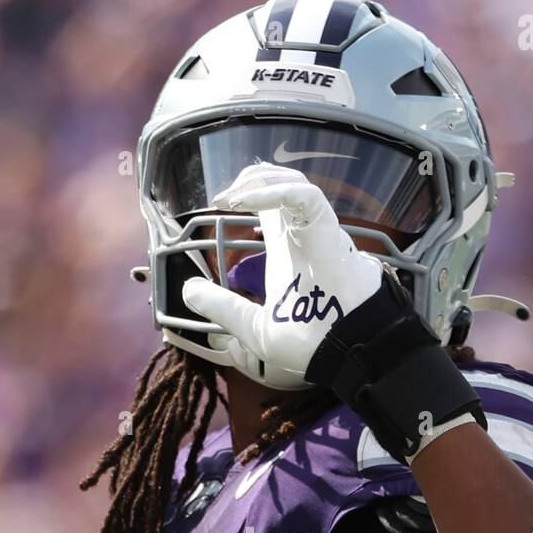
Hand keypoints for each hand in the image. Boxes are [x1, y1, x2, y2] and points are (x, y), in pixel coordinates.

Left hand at [182, 164, 381, 385]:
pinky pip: (305, 196)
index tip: (218, 202)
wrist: (344, 353)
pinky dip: (275, 193)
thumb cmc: (311, 343)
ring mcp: (316, 230)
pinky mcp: (328, 230)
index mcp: (287, 250)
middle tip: (221, 196)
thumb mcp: (252, 326)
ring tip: (231, 197)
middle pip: (281, 182)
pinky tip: (245, 204)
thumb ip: (222, 307)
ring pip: (294, 181)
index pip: (270, 205)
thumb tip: (187, 292)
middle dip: (250, 179)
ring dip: (260, 181)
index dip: (245, 194)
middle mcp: (301, 234)